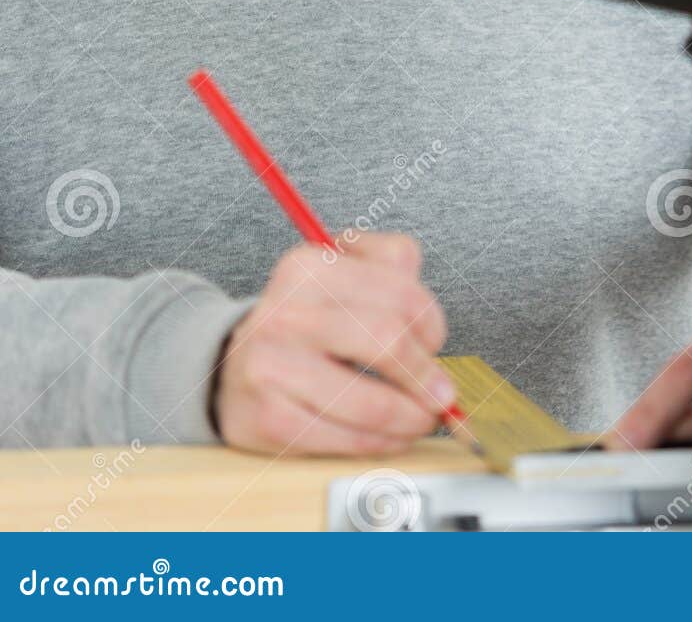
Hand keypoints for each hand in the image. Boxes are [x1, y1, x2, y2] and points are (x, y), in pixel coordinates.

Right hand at [213, 231, 455, 454]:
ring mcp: (274, 366)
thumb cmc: (302, 325)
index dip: (432, 323)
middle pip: (387, 340)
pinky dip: (380, 443)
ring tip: (421, 419)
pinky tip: (388, 437)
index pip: (398, 289)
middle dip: (425, 375)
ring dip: (411, 418)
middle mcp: (286, 311)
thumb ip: (393, 279)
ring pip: (372, 401)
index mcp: (309, 266)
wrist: (231, 366)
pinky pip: (346, 438)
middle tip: (441, 394)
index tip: (435, 344)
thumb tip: (434, 336)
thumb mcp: (339, 278)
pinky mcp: (270, 417)